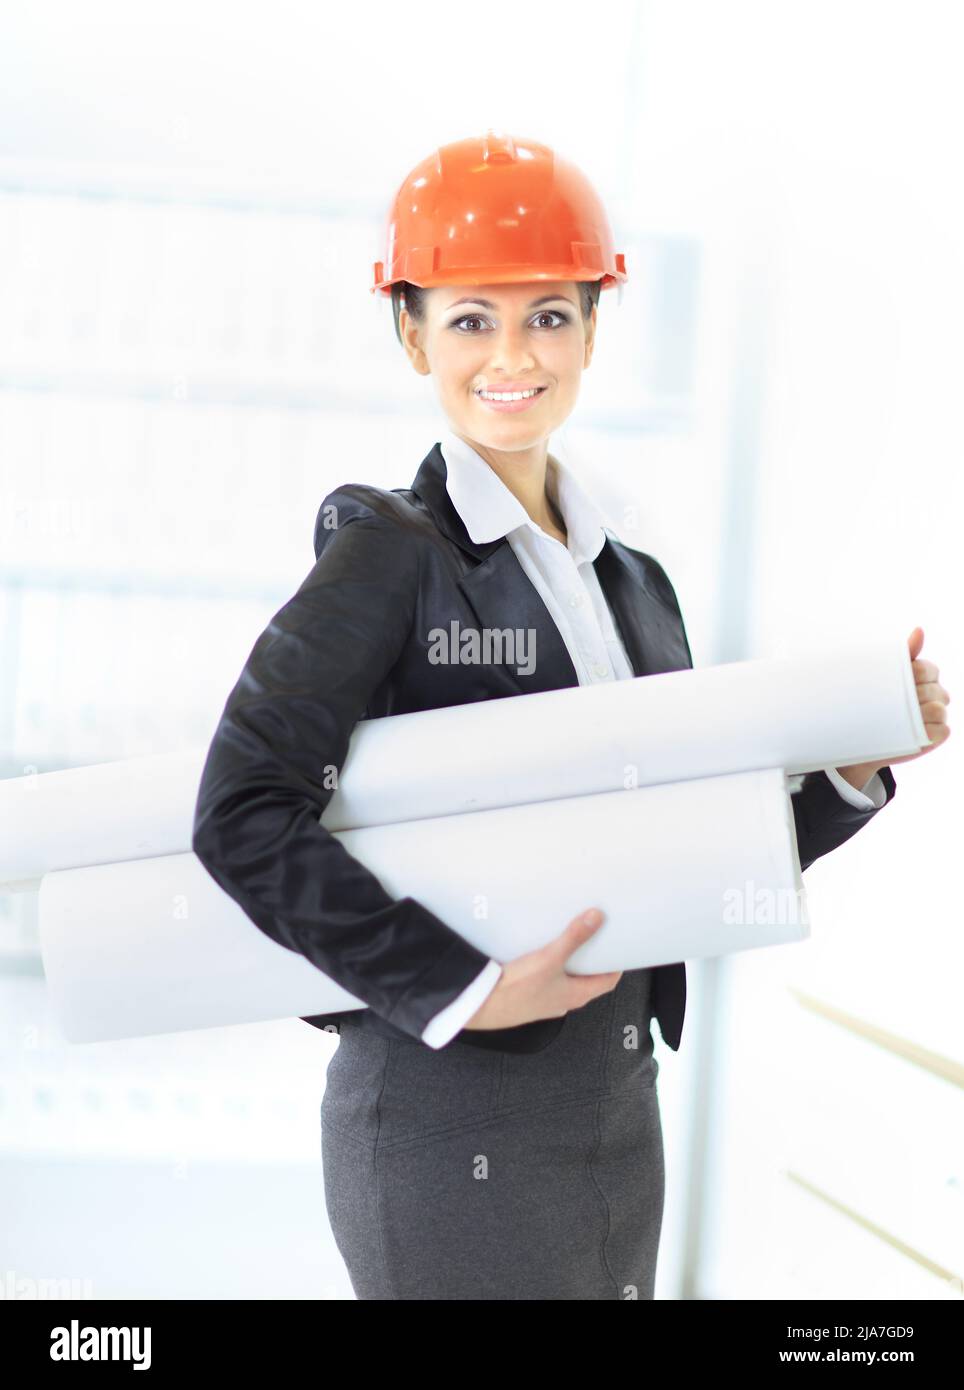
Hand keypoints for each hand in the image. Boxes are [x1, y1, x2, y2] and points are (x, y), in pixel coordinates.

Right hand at [464, 908, 620, 1030]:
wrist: (482, 1005)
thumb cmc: (517, 990)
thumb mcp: (550, 958)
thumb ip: (574, 937)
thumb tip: (596, 918)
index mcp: (576, 995)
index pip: (607, 981)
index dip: (616, 965)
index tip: (618, 948)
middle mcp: (563, 1001)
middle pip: (586, 979)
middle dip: (590, 960)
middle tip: (593, 939)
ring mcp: (545, 1001)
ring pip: (564, 980)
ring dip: (568, 963)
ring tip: (565, 942)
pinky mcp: (528, 997)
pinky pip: (545, 980)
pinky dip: (548, 968)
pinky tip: (537, 955)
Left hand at [835, 626, 951, 788]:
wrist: (857, 734)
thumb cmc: (870, 700)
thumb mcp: (883, 675)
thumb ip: (904, 654)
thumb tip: (920, 629)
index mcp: (925, 674)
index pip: (928, 669)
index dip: (912, 675)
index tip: (892, 682)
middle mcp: (935, 693)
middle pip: (935, 690)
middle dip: (911, 697)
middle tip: (888, 704)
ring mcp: (937, 715)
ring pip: (939, 710)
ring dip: (917, 715)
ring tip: (894, 720)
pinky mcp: (936, 736)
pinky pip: (942, 730)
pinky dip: (926, 731)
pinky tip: (908, 733)